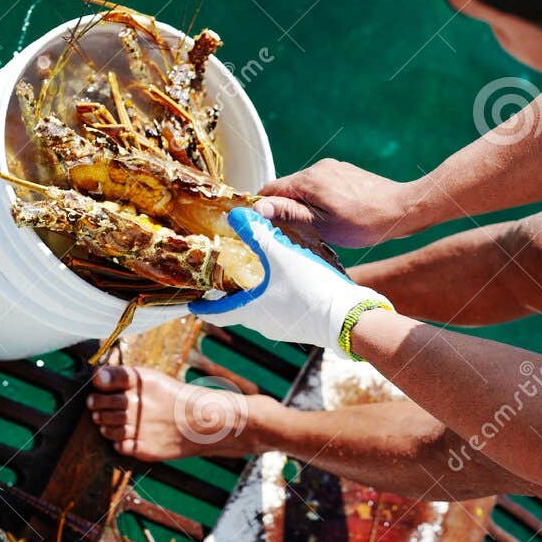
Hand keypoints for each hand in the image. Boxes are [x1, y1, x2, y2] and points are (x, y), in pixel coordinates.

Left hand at [189, 208, 390, 356]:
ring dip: (254, 293)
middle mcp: (263, 323)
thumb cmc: (310, 289)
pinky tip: (286, 280)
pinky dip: (274, 295)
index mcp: (250, 310)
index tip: (191, 304)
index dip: (202, 307)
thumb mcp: (281, 254)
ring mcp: (283, 327)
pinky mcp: (302, 325)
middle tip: (224, 278)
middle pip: (238, 308)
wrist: (349, 317)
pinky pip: (280, 309)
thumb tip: (235, 215)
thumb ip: (257, 233)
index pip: (216, 312)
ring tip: (255, 274)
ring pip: (260, 309)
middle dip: (230, 294)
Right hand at [255, 159, 424, 247]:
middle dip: (284, 208)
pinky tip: (333, 216)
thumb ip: (289, 214)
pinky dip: (319, 200)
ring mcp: (333, 168)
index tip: (263, 226)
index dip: (262, 208)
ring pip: (304, 188)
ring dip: (303, 205)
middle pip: (287, 188)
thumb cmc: (364, 222)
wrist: (402, 209)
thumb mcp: (321, 225)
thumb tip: (257, 207)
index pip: (270, 190)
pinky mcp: (345, 172)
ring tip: (317, 227)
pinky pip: (321, 185)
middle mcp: (318, 168)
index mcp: (308, 180)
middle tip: (292, 233)